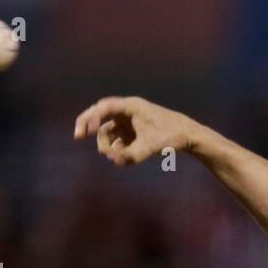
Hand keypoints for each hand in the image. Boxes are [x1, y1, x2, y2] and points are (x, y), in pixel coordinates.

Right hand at [72, 96, 199, 165]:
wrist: (190, 137)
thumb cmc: (172, 136)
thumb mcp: (151, 147)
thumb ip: (131, 154)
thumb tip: (114, 160)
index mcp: (131, 106)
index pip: (104, 107)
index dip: (90, 117)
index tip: (83, 130)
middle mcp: (129, 111)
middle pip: (101, 117)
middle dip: (90, 128)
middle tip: (77, 137)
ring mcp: (131, 122)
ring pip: (110, 132)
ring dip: (108, 145)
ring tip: (117, 157)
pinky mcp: (134, 132)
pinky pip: (119, 140)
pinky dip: (118, 149)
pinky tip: (124, 159)